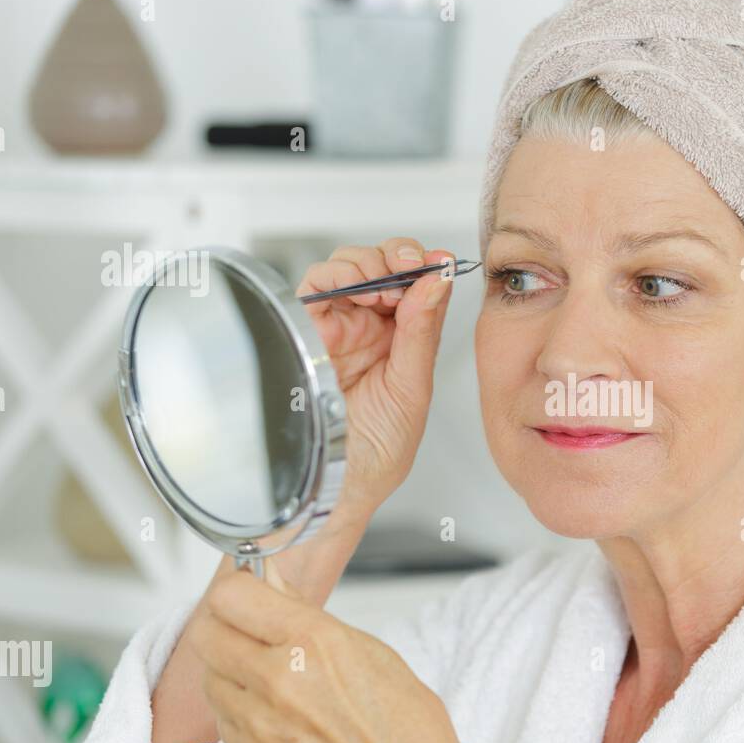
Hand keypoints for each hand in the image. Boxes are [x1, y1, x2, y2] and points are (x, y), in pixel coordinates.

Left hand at [190, 567, 506, 742]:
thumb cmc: (405, 725)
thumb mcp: (366, 648)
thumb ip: (306, 614)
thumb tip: (273, 585)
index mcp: (313, 644)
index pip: (232, 596)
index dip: (241, 587)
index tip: (251, 589)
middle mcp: (279, 682)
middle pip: (207, 632)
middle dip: (227, 622)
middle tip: (251, 625)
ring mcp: (260, 725)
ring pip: (209, 675)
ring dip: (229, 666)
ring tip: (266, 671)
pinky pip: (221, 718)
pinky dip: (237, 706)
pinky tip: (270, 706)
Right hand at [297, 239, 457, 518]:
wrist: (338, 487)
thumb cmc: (375, 453)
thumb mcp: (412, 388)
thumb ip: (422, 331)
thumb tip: (438, 280)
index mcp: (402, 340)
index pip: (415, 284)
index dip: (426, 265)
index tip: (440, 261)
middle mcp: (369, 329)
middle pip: (381, 264)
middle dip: (397, 255)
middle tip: (410, 265)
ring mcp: (336, 327)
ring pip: (348, 265)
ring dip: (369, 263)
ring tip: (382, 287)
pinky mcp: (303, 331)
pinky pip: (313, 285)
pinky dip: (336, 275)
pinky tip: (358, 291)